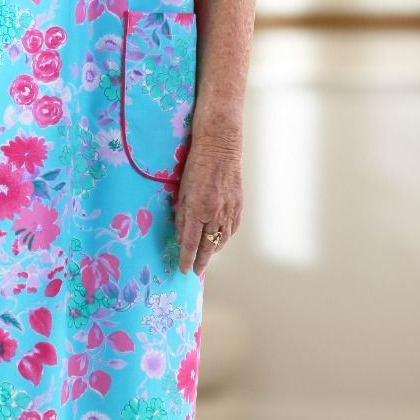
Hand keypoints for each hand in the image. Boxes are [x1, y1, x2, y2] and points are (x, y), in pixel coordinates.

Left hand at [175, 143, 242, 275]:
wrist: (220, 148)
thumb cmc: (196, 165)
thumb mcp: (182, 190)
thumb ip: (182, 215)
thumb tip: (181, 236)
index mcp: (198, 209)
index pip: (191, 242)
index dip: (186, 258)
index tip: (183, 269)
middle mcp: (215, 214)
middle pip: (208, 246)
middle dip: (201, 261)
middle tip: (196, 270)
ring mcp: (229, 211)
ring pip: (222, 240)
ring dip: (213, 251)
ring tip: (206, 258)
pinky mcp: (238, 206)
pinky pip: (232, 229)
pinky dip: (225, 239)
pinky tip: (220, 242)